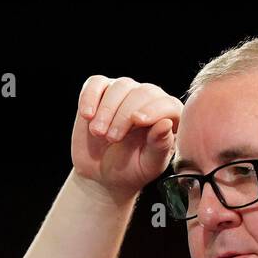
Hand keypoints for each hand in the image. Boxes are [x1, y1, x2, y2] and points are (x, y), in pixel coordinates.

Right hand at [71, 75, 182, 197]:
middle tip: (112, 138)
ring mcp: (126, 93)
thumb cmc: (132, 170)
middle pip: (143, 92)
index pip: (168, 104)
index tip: (137, 121)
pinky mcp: (101, 91)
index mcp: (169, 117)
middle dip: (125, 115)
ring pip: (120, 86)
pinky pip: (96, 83)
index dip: (154, 109)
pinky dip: (90, 96)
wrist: (102, 174)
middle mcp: (150, 100)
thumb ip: (160, 146)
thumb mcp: (148, 165)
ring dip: (107, 109)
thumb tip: (166, 123)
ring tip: (99, 133)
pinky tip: (87, 115)